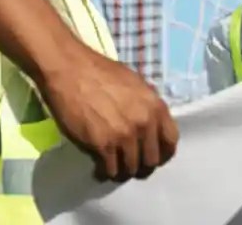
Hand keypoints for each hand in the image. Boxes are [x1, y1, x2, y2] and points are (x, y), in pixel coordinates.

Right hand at [36, 51, 179, 181]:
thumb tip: (151, 123)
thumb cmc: (101, 72)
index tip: (153, 155)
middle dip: (141, 163)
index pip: (171, 141)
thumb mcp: (136, 84)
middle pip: (151, 159)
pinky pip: (110, 169)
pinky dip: (106, 171)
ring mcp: (124, 136)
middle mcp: (144, 123)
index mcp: (155, 106)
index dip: (163, 152)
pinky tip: (100, 167)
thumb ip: (147, 106)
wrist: (70, 70)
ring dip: (123, 169)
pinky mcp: (103, 145)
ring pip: (131, 168)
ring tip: (114, 164)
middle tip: (130, 161)